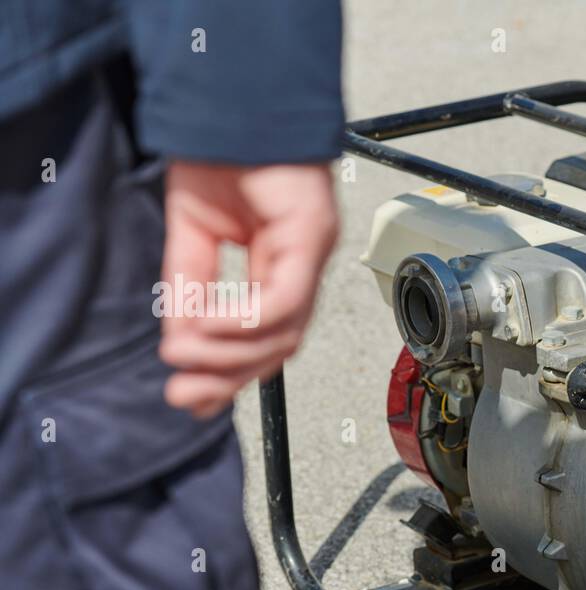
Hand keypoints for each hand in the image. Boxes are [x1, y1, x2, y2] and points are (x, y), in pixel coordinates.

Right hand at [158, 162, 338, 417]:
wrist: (234, 103)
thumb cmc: (224, 156)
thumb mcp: (192, 235)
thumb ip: (190, 289)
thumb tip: (180, 343)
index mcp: (279, 267)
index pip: (267, 338)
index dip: (232, 373)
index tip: (195, 397)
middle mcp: (303, 265)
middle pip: (280, 347)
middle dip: (230, 377)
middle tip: (186, 396)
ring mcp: (312, 251)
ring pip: (285, 330)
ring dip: (232, 353)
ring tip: (187, 355)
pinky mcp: (311, 234)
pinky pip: (284, 296)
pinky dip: (247, 319)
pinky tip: (211, 325)